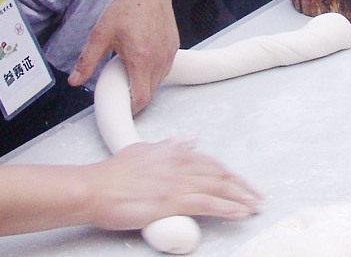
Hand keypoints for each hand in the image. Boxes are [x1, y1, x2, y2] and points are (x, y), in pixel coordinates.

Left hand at [69, 0, 179, 111]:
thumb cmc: (126, 7)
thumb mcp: (100, 34)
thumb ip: (87, 61)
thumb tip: (75, 81)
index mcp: (141, 59)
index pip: (141, 98)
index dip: (131, 109)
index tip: (121, 107)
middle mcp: (159, 58)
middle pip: (150, 92)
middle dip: (136, 96)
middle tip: (120, 88)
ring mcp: (170, 52)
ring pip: (159, 81)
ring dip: (146, 83)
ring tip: (130, 71)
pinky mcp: (174, 46)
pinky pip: (165, 68)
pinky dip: (154, 71)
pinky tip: (142, 59)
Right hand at [86, 138, 261, 229]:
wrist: (94, 188)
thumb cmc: (113, 173)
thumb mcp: (145, 149)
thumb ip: (171, 144)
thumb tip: (191, 138)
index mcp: (175, 152)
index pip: (211, 162)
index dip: (229, 174)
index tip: (241, 183)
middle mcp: (180, 164)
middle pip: (220, 174)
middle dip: (241, 186)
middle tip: (257, 197)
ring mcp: (177, 182)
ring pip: (218, 188)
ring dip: (240, 198)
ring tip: (254, 206)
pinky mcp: (172, 200)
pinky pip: (207, 203)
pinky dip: (227, 208)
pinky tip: (239, 212)